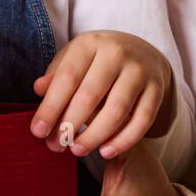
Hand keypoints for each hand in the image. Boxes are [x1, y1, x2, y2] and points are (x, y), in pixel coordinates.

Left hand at [29, 30, 173, 159]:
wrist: (142, 53)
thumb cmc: (97, 61)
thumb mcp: (74, 59)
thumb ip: (56, 75)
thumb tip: (39, 89)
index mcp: (90, 43)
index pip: (67, 78)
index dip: (51, 107)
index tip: (38, 131)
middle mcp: (117, 53)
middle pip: (90, 95)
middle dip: (69, 125)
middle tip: (56, 145)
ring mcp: (140, 71)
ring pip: (116, 111)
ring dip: (94, 136)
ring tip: (77, 149)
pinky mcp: (157, 89)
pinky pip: (142, 121)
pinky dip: (123, 141)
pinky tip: (105, 152)